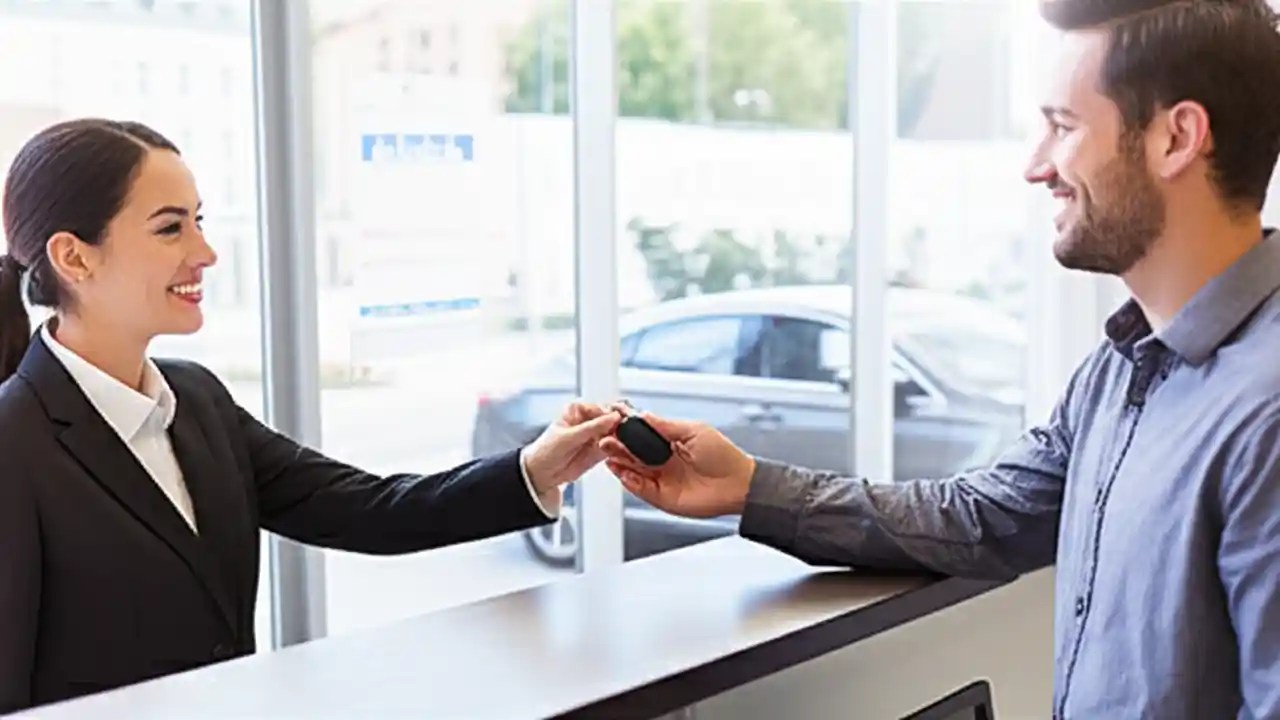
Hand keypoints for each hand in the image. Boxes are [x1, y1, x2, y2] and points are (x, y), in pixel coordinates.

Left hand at [523, 402, 622, 493]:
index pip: (603, 408)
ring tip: (619, 445)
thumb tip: (614, 417)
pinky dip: (619, 450)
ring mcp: (596, 435)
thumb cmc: (547, 450)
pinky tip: (618, 452)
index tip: (623, 420)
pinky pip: (615, 447)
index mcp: (579, 409)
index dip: (614, 414)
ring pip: (616, 433)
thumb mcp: (569, 437)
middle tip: (626, 433)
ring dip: (621, 439)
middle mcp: (589, 420)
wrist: (541, 473)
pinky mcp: (600, 450)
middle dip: (621, 426)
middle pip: (613, 419)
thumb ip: (593, 427)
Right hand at [598, 412, 755, 517]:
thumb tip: (645, 415)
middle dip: (617, 446)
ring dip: (618, 463)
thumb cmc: (723, 456)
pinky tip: (622, 472)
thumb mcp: (694, 431)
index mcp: (671, 443)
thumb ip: (667, 426)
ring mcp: (661, 479)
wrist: (738, 484)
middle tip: (604, 439)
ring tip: (608, 454)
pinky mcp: (662, 497)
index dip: (627, 431)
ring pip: (632, 471)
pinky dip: (629, 481)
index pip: (642, 436)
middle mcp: (663, 461)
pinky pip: (640, 489)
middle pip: (633, 454)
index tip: (614, 424)